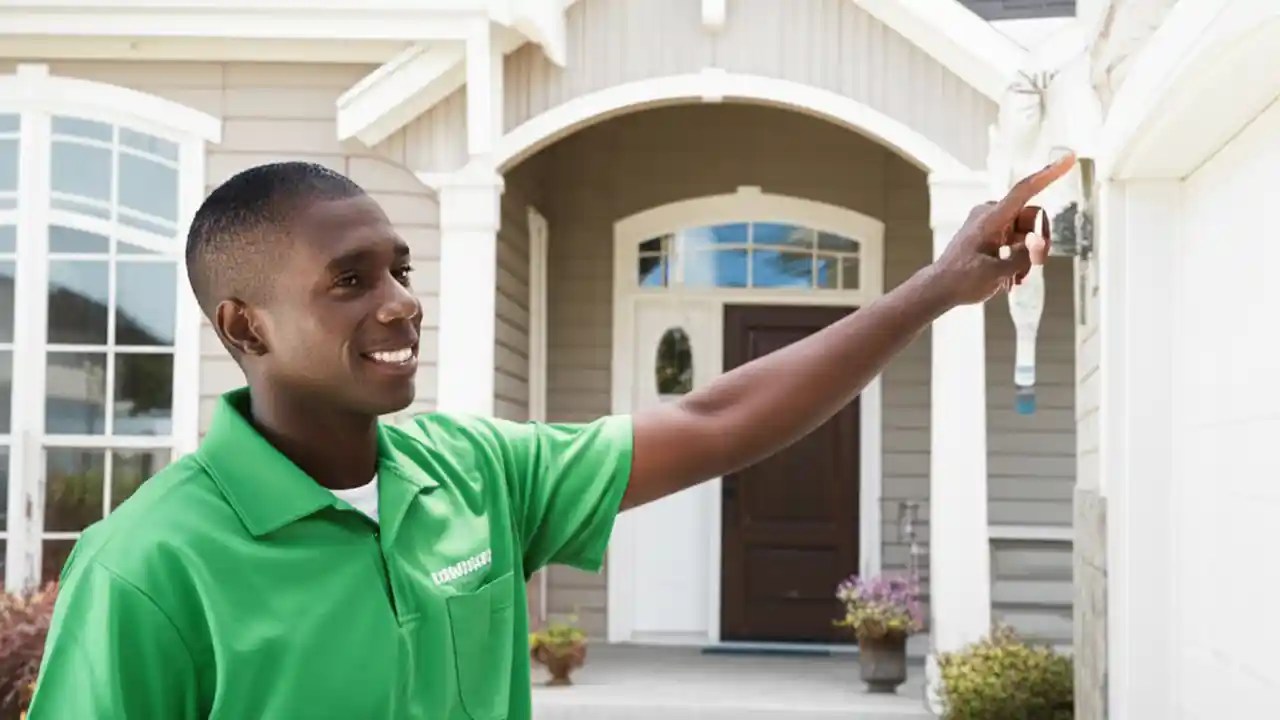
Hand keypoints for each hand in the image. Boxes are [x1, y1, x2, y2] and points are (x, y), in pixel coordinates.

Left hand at [930, 152, 1076, 305]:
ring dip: (1028, 256)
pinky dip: (1019, 257)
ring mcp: (991, 224)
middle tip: (1036, 265)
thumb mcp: (996, 273)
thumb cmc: (961, 279)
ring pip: (1027, 232)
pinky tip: (1011, 278)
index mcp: (991, 218)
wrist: (940, 288)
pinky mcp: (991, 235)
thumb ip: (1022, 257)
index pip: (1024, 190)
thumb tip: (1036, 244)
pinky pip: (1017, 240)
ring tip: (1015, 278)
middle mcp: (992, 215)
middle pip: (1033, 218)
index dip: (1049, 174)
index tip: (1069, 158)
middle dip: (1038, 242)